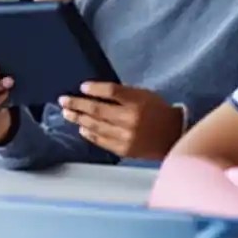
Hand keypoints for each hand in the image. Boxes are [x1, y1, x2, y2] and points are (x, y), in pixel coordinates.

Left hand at [58, 82, 181, 158]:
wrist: (174, 136)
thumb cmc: (157, 111)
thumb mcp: (143, 95)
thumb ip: (122, 94)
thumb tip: (94, 93)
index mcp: (138, 102)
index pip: (111, 92)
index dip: (95, 89)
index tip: (81, 87)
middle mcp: (131, 119)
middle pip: (98, 110)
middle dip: (77, 105)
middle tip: (63, 101)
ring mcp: (126, 136)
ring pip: (96, 126)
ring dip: (79, 119)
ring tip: (67, 114)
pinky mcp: (124, 150)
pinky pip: (102, 141)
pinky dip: (90, 134)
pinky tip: (81, 128)